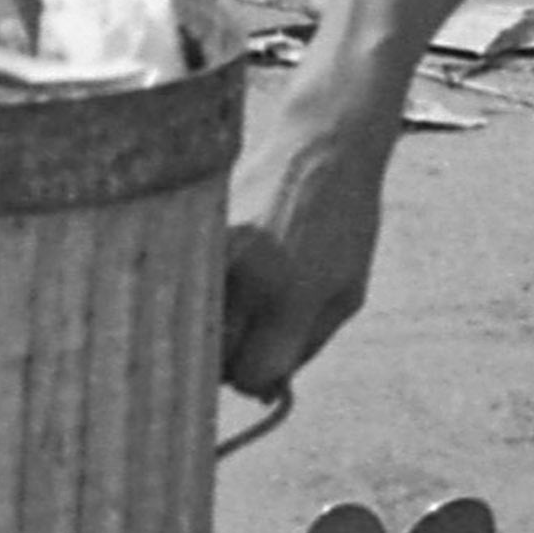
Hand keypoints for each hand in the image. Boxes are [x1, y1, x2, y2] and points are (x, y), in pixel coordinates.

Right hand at [219, 80, 393, 397]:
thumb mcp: (348, 292)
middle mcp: (250, 273)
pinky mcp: (201, 221)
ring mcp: (220, 244)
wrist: (324, 142)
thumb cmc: (345, 222)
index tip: (260, 365)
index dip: (256, 379)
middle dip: (225, 358)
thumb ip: (307, 345)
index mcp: (293, 297)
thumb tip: (267, 390)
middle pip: (212, 351)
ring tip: (229, 303)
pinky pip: (185, 275)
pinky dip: (194, 284)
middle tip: (241, 340)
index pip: (251, 372)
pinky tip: (218, 271)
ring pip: (189, 314)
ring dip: (204, 321)